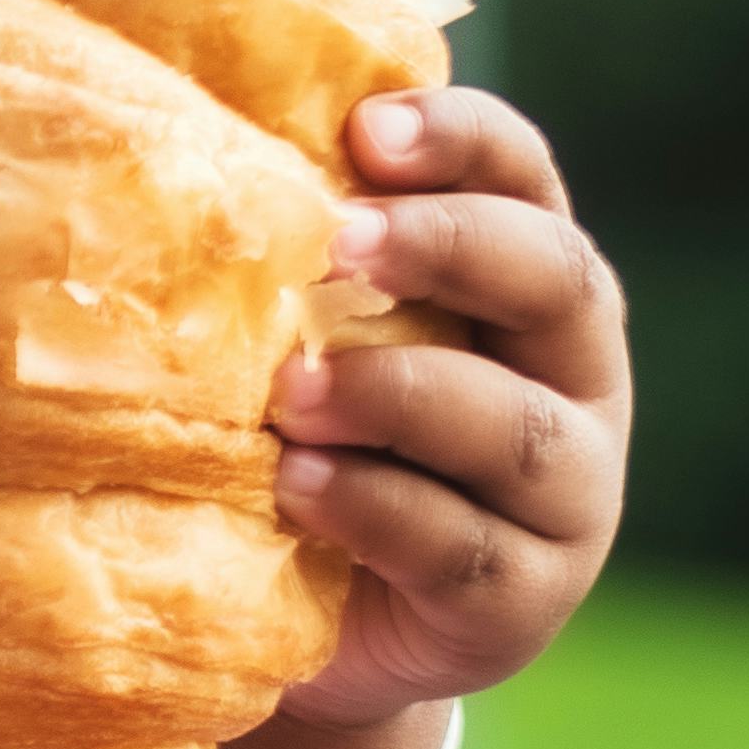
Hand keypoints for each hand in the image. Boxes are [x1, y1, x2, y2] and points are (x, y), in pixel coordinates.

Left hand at [266, 82, 629, 727]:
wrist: (317, 623)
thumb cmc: (311, 438)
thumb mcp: (309, 336)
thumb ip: (295, 260)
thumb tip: (173, 143)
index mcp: (528, 283)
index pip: (524, 180)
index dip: (462, 139)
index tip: (366, 126)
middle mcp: (574, 376)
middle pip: (555, 280)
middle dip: (446, 246)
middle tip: (333, 240)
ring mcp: (569, 494)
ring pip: (515, 427)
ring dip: (398, 394)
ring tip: (290, 391)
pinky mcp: (523, 597)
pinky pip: (464, 549)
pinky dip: (376, 509)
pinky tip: (297, 485)